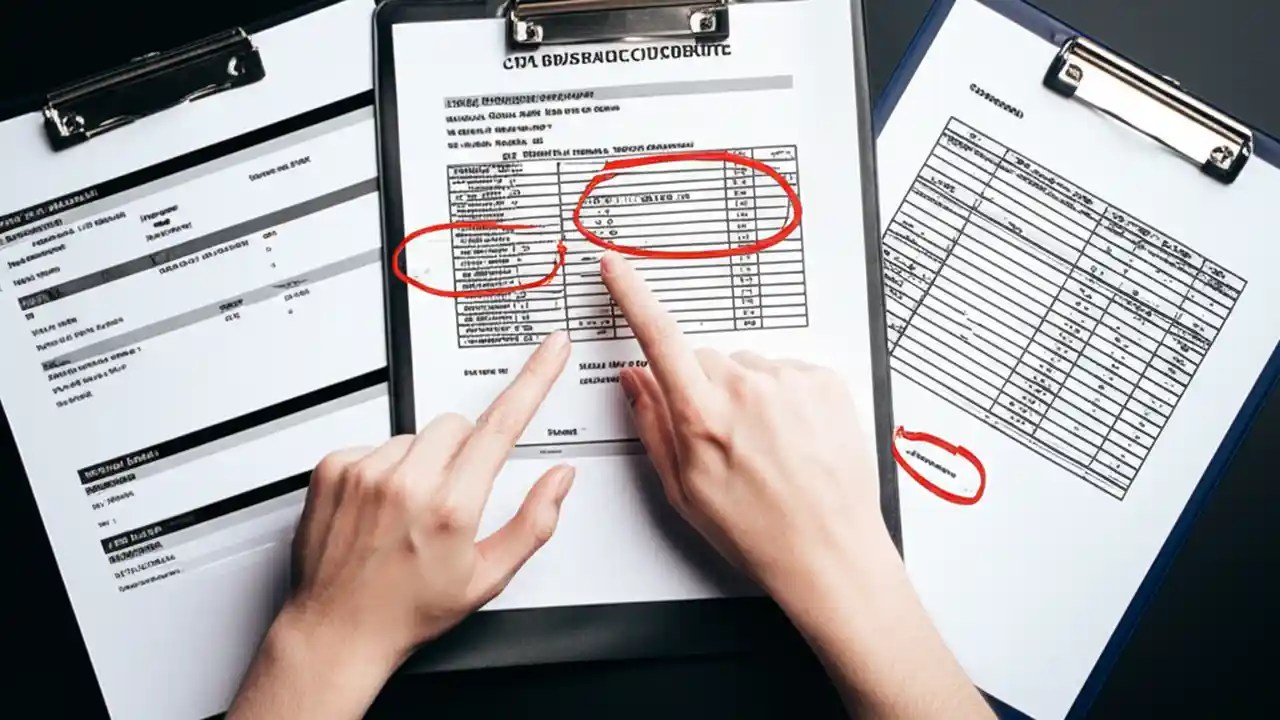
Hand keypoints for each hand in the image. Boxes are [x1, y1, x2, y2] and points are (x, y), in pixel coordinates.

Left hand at [228, 331, 573, 719]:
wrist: (337, 631)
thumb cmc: (407, 611)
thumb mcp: (487, 577)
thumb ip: (534, 522)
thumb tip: (559, 479)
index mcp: (451, 507)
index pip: (504, 425)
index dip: (535, 379)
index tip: (551, 349)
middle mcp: (407, 482)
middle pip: (458, 425)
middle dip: (465, 451)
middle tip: (452, 496)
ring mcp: (365, 472)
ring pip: (416, 434)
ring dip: (421, 460)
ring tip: (408, 509)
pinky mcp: (334, 468)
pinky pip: (375, 444)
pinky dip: (383, 467)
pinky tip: (379, 506)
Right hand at [600, 252, 892, 602]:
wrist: (829, 551)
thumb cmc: (758, 531)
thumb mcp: (683, 490)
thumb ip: (652, 426)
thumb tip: (634, 379)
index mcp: (702, 416)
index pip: (657, 337)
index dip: (631, 295)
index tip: (616, 267)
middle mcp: (746, 389)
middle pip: (703, 359)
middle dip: (702, 388)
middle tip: (722, 439)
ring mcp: (789, 381)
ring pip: (746, 368)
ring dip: (747, 395)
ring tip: (766, 447)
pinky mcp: (823, 381)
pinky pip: (786, 373)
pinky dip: (783, 398)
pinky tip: (791, 438)